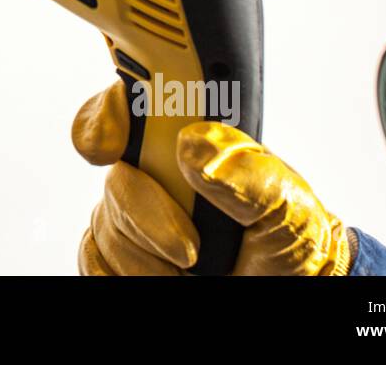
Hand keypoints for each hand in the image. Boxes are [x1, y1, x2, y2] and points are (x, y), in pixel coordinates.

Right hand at [71, 80, 351, 274]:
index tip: (112, 142)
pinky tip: (165, 273)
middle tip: (188, 246)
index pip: (136, 97)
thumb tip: (196, 146)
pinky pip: (95, 256)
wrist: (285, 289)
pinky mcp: (118, 249)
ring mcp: (133, 209)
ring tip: (194, 266)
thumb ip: (250, 174)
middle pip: (114, 167)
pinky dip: (127, 272)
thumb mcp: (290, 207)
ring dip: (148, 253)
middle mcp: (156, 166)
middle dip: (143, 209)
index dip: (112, 109)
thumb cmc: (291, 243)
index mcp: (192, 135)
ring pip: (105, 220)